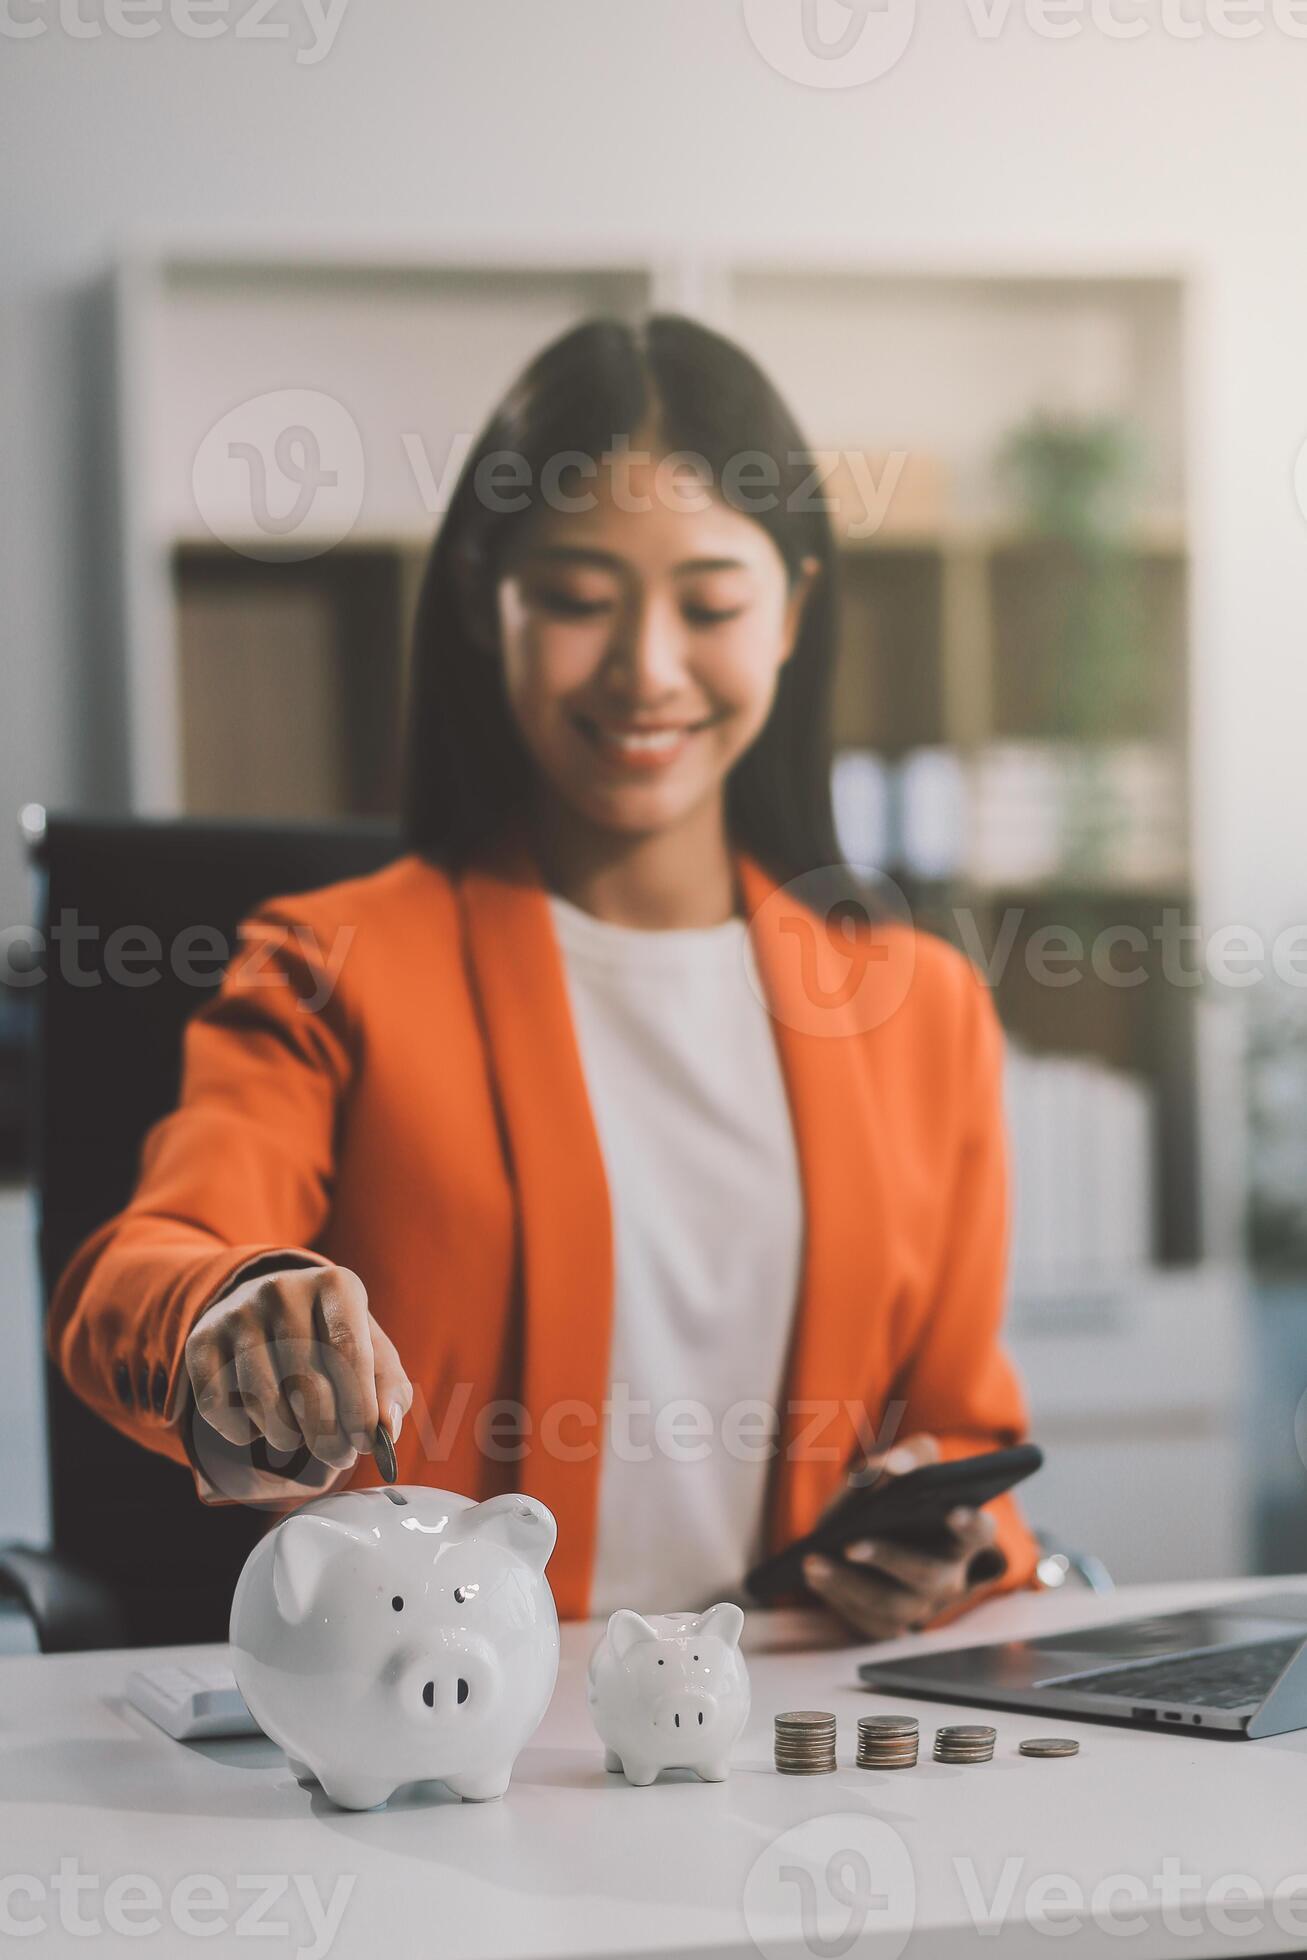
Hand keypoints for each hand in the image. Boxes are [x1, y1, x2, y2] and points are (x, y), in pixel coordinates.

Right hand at [184, 1263, 412, 1470]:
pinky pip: (219, 1406)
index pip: (349, 1351)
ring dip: (288, 1436)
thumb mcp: (369, 1348)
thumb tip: (386, 1431)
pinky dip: (242, 1432)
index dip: (359, 1406)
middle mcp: (282, 1290)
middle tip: (339, 1456)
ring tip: (302, 1438)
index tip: (366, 1445)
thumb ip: (388, 1388)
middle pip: (305, 1380)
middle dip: (327, 1433)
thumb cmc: (331, 1337)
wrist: (264, 1307)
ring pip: (263, 1399)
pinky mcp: (200, 1339)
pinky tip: (260, 1422)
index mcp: (334, 1284)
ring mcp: (237, 1313)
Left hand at [802, 1432, 1007, 1641]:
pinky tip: (812, 1574)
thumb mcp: (905, 1464)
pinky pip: (864, 1619)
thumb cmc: (897, 1493)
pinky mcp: (888, 1624)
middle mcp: (949, 1576)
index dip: (972, 1523)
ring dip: (849, 1584)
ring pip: (891, 1604)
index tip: (953, 1511)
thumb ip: (907, 1456)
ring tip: (813, 1562)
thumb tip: (894, 1469)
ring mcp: (920, 1606)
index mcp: (962, 1535)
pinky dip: (836, 1596)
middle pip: (928, 1574)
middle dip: (889, 1558)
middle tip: (851, 1545)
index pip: (980, 1532)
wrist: (869, 1528)